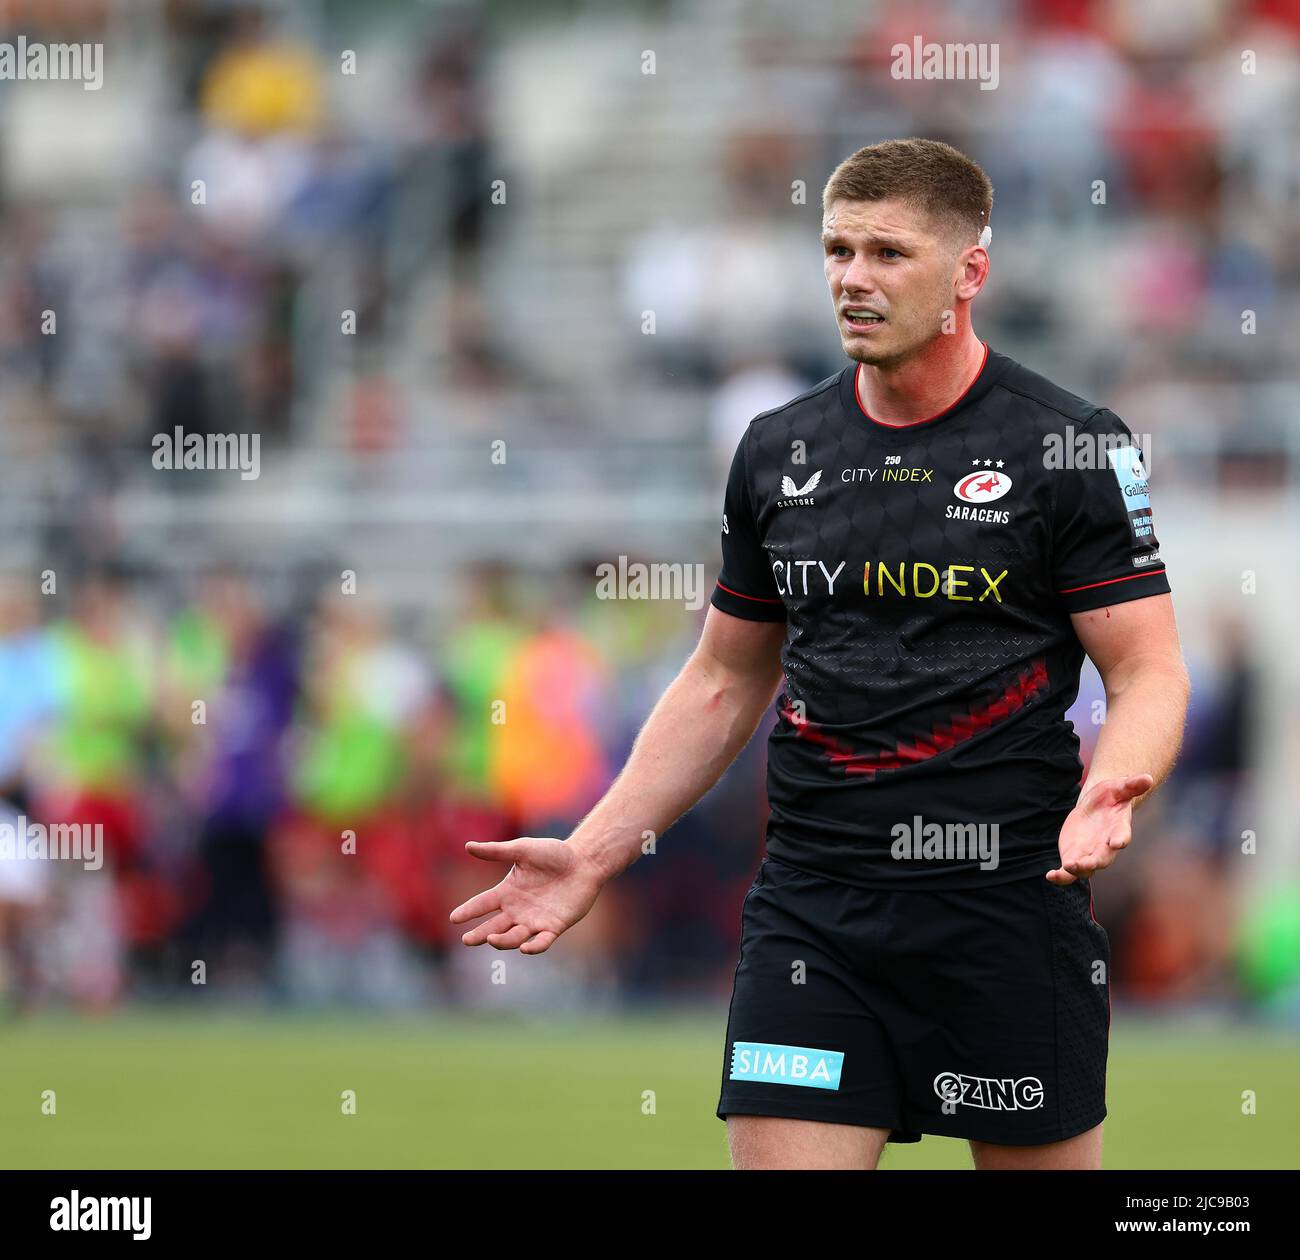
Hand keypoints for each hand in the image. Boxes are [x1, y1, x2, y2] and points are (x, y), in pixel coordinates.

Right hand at [449, 837, 604, 953]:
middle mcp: (517, 910)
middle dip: (480, 935)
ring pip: (514, 937)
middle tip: (467, 940)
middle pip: (494, 927)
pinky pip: (541, 942)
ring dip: (503, 941)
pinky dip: (533, 947)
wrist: (584, 861)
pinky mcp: (554, 927)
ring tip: (492, 939)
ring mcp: (535, 920)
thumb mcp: (523, 850)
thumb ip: (497, 851)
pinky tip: (525, 949)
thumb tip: (467, 846)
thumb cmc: (553, 853)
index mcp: (507, 892)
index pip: (482, 904)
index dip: (469, 911)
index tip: (454, 918)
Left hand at [1046, 773, 1152, 885]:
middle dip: (1095, 861)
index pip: (1122, 835)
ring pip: (1085, 868)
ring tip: (1067, 868)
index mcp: (1119, 829)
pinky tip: (1050, 876)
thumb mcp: (1120, 787)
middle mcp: (1106, 846)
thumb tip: (1148, 777)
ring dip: (1077, 870)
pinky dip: (1061, 876)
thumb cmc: (1111, 796)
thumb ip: (1132, 785)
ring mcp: (1090, 854)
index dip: (1121, 838)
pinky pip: (1068, 871)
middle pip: (1103, 858)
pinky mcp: (1075, 856)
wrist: (1096, 806)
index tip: (1118, 842)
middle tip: (1086, 863)